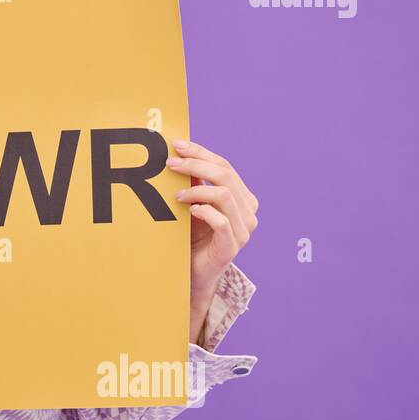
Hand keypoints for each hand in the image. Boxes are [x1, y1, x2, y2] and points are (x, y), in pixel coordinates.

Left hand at [166, 140, 258, 342]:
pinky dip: (204, 211)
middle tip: (170, 164)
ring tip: (176, 194)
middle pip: (225, 175)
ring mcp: (243, 230)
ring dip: (196, 189)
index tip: (177, 145)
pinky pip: (221, 221)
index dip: (201, 153)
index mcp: (243, 198)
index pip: (225, 166)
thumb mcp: (193, 205)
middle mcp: (248, 211)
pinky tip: (189, 210)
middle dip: (196, 165)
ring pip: (224, 195)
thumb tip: (177, 154)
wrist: (194, 273)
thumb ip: (193, 183)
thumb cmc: (193, 237)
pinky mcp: (232, 245)